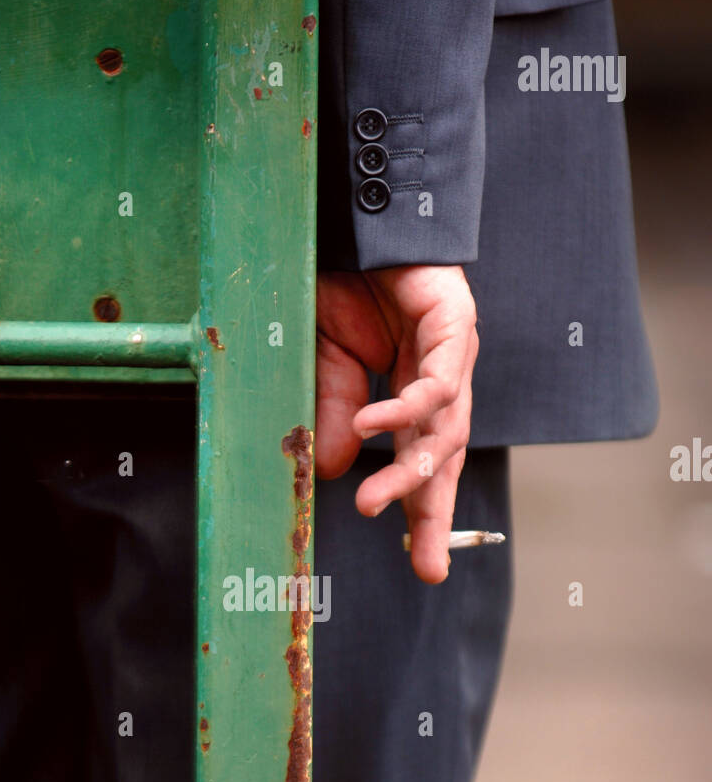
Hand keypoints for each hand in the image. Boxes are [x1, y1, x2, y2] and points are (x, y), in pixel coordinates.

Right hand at [315, 264, 477, 583]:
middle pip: (445, 458)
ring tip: (375, 505)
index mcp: (415, 393)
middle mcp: (441, 379)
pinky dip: (404, 408)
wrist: (352, 215)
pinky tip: (375, 426)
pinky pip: (435, 381)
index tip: (424, 566)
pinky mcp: (454, 322)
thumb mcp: (326, 361)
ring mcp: (453, 352)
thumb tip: (339, 470)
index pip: (424, 463)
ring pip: (444, 429)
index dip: (423, 513)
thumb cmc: (343, 281)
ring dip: (410, 472)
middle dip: (433, 513)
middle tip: (425, 563)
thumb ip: (337, 412)